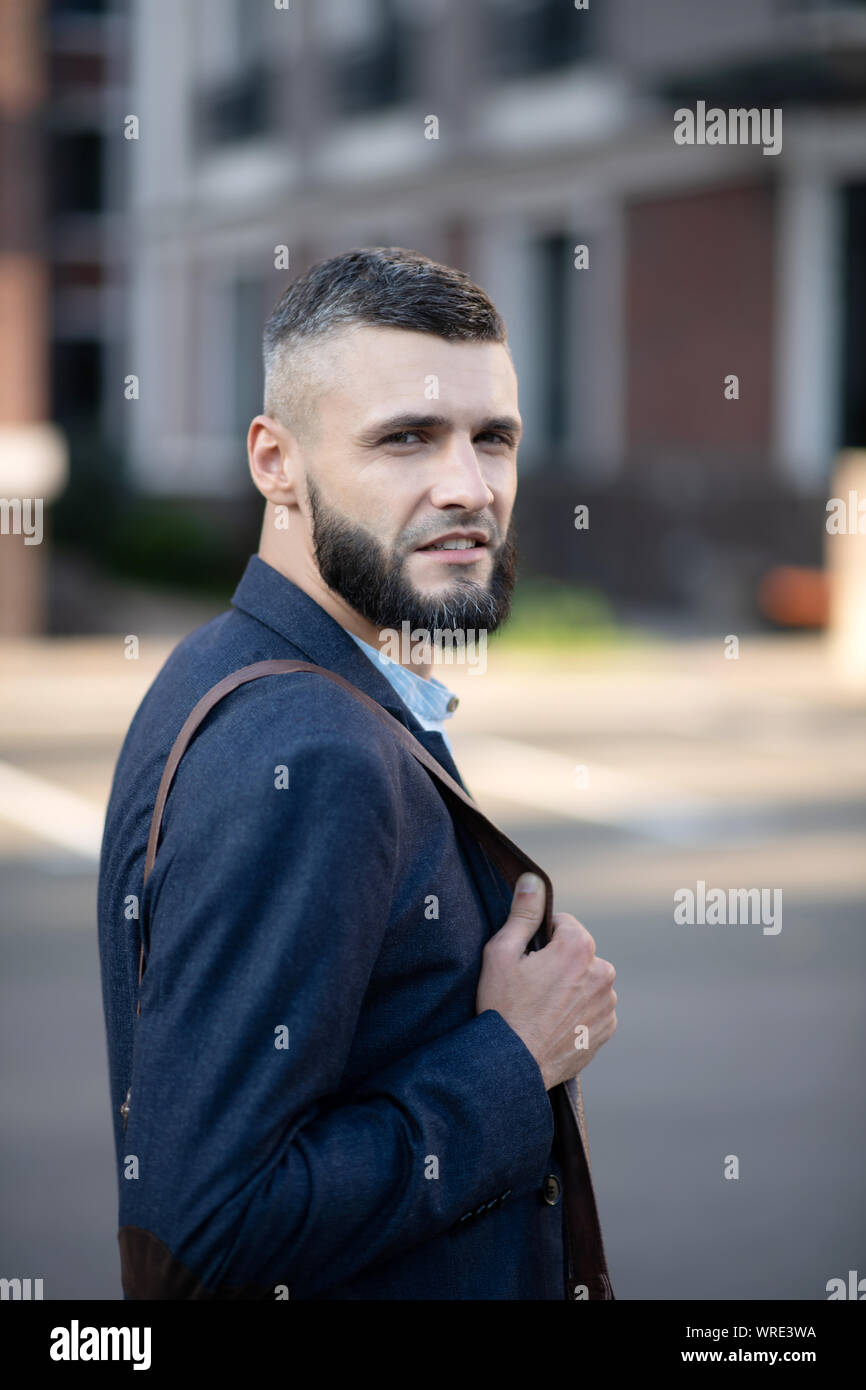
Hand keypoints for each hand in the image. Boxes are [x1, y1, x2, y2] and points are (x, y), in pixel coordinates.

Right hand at [476, 873, 616, 1089]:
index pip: (563, 924)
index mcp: (579, 947)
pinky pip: (593, 1008)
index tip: (526, 960)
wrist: (512, 1065)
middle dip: (558, 962)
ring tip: (541, 1008)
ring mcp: (607, 1003)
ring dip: (570, 987)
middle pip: (578, 952)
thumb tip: (533, 879)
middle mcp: (602, 972)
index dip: (540, 939)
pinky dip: (578, 1011)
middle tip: (530, 986)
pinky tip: (553, 1023)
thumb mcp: (501, 953)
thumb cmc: (502, 1008)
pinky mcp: (606, 1029)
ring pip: (587, 980)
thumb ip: (523, 912)